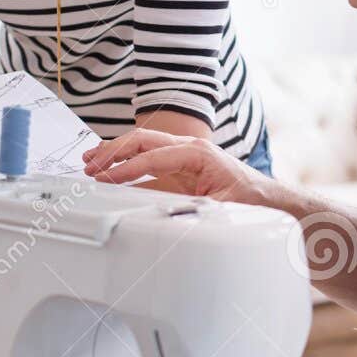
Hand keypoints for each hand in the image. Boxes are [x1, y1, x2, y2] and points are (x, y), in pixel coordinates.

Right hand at [83, 128, 263, 201]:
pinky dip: (127, 165)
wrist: (267, 198)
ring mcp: (183, 156)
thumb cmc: (251, 198)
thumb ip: (196, 209)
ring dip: (116, 153)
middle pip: (142, 141)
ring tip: (91, 162)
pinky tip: (111, 171)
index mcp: (198, 153)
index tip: (105, 178)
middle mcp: (189, 149)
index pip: (153, 156)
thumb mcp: (225, 207)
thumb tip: (169, 216)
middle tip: (90, 165)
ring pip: (142, 147)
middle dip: (113, 151)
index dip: (126, 167)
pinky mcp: (180, 167)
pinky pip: (148, 161)